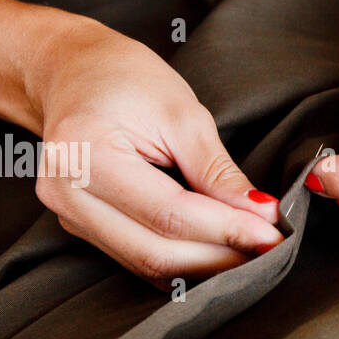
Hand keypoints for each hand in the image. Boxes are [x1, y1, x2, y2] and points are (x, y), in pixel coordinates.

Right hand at [29, 21, 282, 287]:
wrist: (70, 72)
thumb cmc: (123, 78)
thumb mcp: (181, 112)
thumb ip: (217, 171)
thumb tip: (259, 214)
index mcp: (85, 155)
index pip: (169, 213)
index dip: (227, 229)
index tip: (272, 235)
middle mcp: (67, 193)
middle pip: (156, 251)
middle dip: (220, 256)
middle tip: (269, 249)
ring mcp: (70, 216)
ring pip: (148, 264)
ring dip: (206, 267)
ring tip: (250, 253)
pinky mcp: (83, 227)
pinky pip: (139, 259)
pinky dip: (183, 262)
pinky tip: (218, 253)